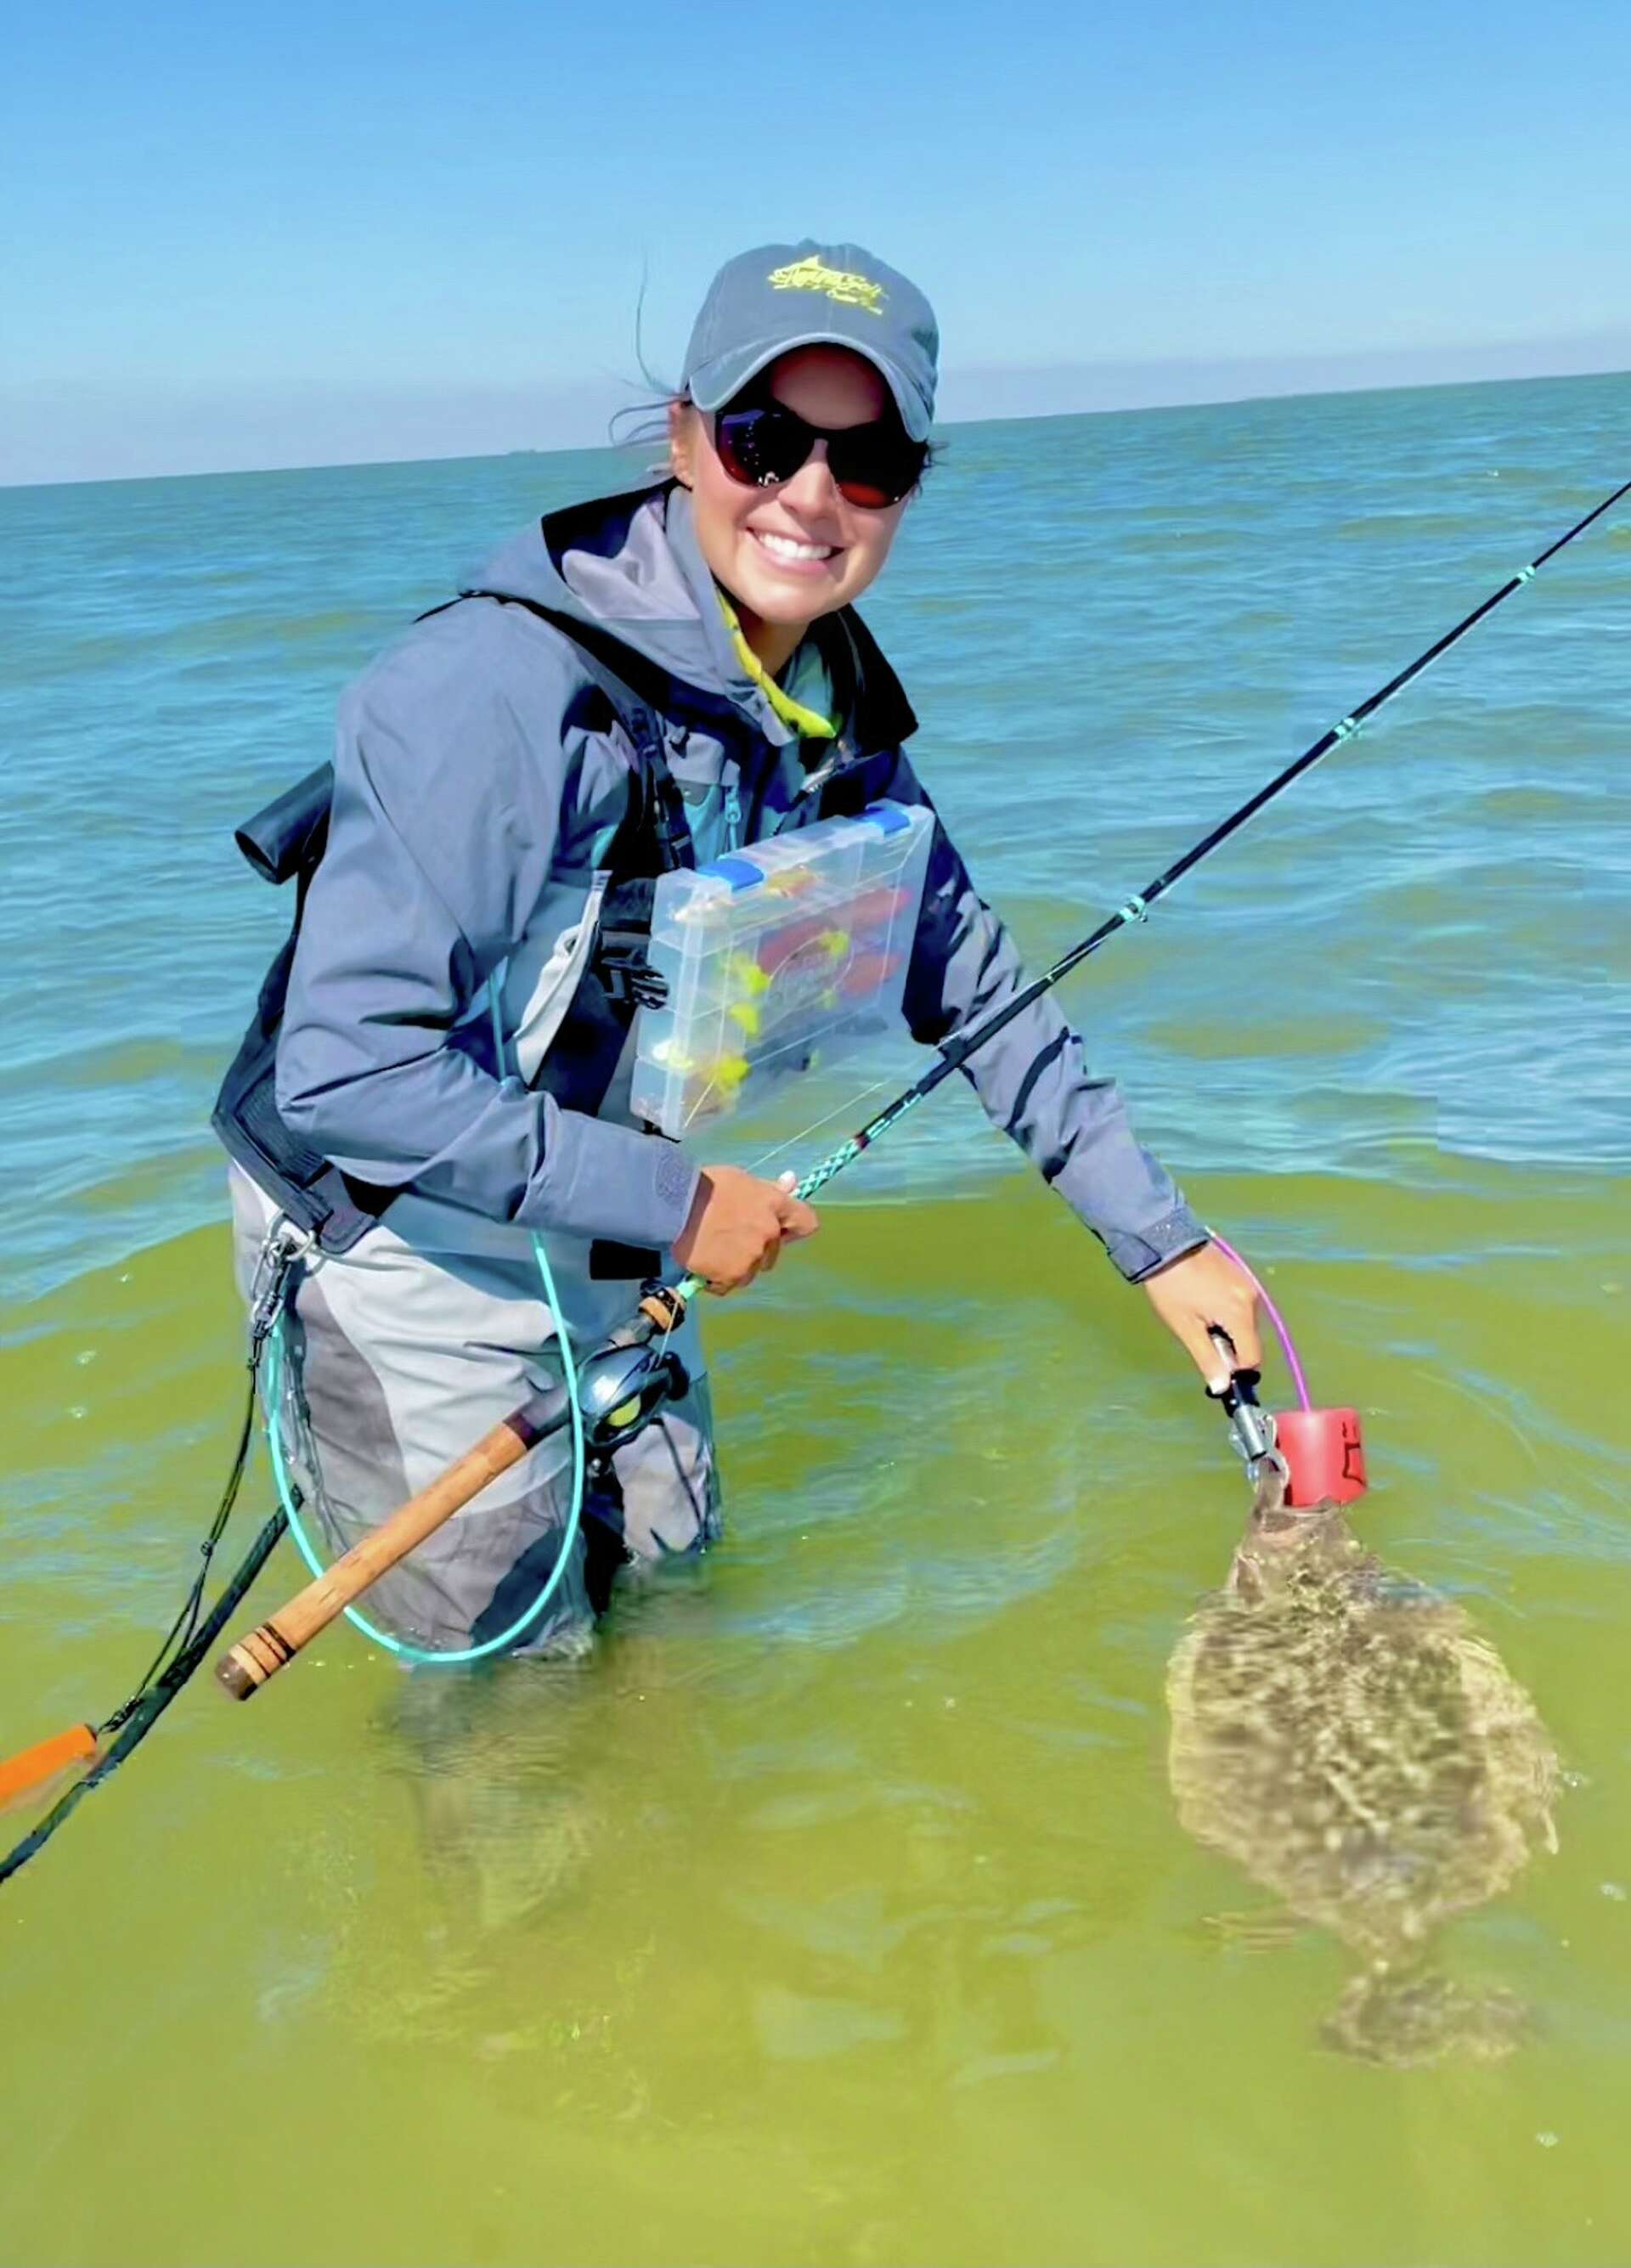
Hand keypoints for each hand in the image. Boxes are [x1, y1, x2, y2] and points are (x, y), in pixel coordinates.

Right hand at [673, 1166, 818, 1294]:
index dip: (793, 1228)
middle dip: (757, 1247)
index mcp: (775, 1205)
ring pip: (751, 1270)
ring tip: (712, 1249)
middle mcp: (769, 1233)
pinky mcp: (731, 1276)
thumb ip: (768, 1188)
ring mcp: (752, 1257)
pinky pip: (729, 1284)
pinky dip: (717, 1279)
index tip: (780, 1229)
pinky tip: (703, 1263)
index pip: (806, 1223)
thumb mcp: (741, 1180)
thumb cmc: (706, 1186)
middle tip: (731, 1236)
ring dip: (737, 1265)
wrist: (674, 1207)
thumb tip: (792, 1181)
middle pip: (773, 1251)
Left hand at [1140, 1242, 1261, 1387]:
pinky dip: (1229, 1314)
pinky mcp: (1241, 1275)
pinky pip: (1242, 1306)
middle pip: (1250, 1340)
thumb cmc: (1171, 1288)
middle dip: (1230, 1347)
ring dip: (1228, 1330)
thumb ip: (1207, 1359)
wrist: (1164, 1242)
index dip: (1236, 1370)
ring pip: (1246, 1323)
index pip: (1252, 1357)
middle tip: (1200, 1335)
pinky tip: (1205, 1304)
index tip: (1217, 1369)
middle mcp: (1252, 1298)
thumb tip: (1222, 1387)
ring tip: (1199, 1315)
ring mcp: (1248, 1283)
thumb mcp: (1186, 1328)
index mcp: (1240, 1313)